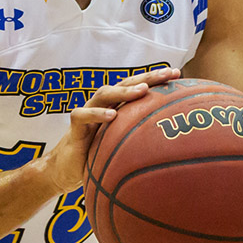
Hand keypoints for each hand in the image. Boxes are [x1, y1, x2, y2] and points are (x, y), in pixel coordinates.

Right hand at [41, 67, 180, 192]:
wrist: (65, 169)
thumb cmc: (97, 156)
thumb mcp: (122, 147)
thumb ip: (140, 142)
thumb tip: (173, 150)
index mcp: (116, 107)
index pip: (137, 87)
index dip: (155, 79)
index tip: (177, 74)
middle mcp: (103, 105)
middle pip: (125, 84)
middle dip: (146, 77)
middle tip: (167, 74)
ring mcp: (88, 112)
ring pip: (104, 94)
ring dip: (124, 91)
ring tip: (143, 91)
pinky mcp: (75, 126)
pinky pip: (83, 115)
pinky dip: (97, 114)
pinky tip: (112, 116)